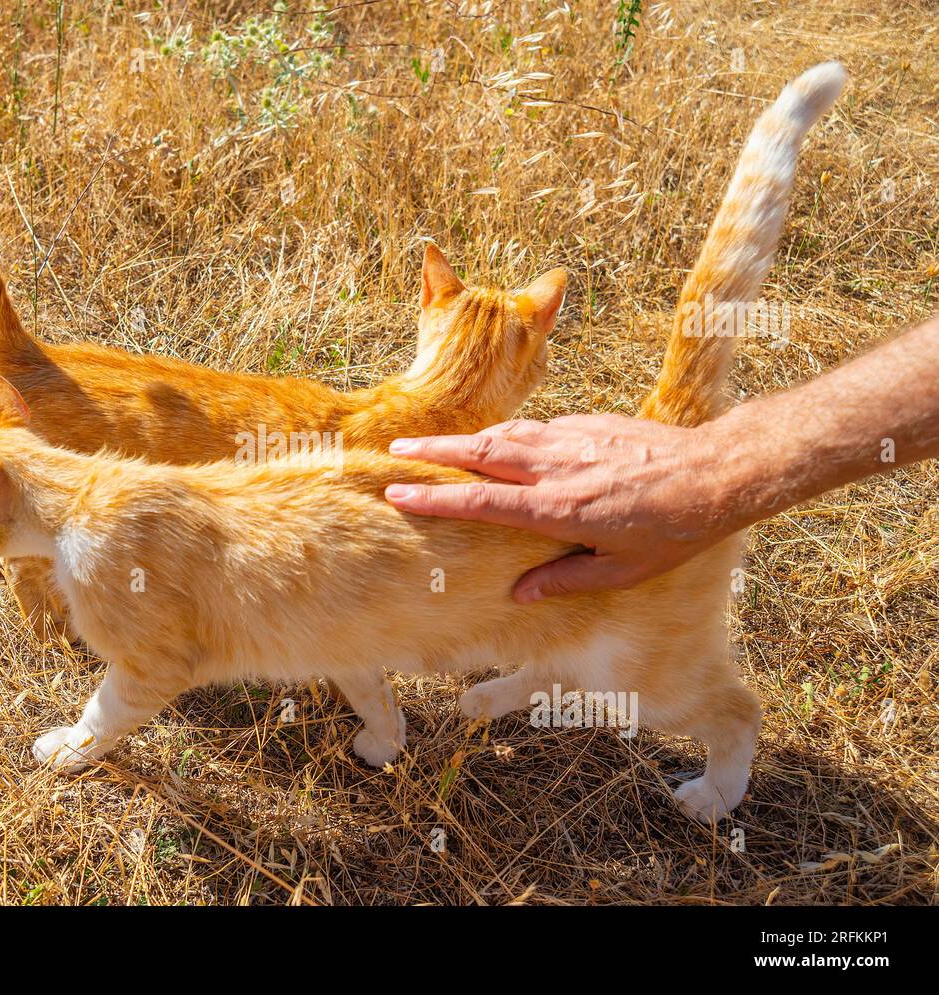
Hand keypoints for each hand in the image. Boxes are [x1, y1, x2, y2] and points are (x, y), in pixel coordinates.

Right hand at [384, 414, 740, 601]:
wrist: (718, 472)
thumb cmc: (674, 531)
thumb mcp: (621, 572)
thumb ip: (565, 581)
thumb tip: (520, 595)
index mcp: (558, 509)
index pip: (481, 500)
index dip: (435, 497)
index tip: (399, 493)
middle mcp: (557, 468)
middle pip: (480, 453)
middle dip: (433, 452)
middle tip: (395, 451)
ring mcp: (572, 440)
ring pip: (505, 434)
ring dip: (464, 438)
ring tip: (433, 443)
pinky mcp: (590, 424)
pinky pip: (537, 429)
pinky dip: (509, 435)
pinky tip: (501, 443)